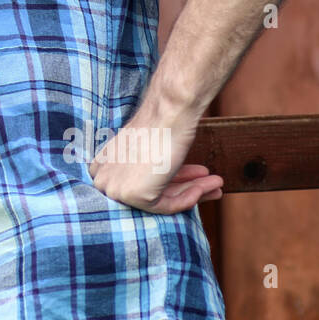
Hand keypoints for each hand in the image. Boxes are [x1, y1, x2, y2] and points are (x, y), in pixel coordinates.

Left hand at [86, 96, 222, 213]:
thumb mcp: (146, 151)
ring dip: (194, 191)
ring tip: (217, 184)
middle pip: (149, 192)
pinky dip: (188, 197)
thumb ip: (146, 170)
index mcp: (101, 166)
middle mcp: (102, 179)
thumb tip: (160, 184)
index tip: (191, 180)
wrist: (168, 113)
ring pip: (160, 199)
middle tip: (209, 184)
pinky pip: (166, 206)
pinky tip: (205, 186)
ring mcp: (115, 189)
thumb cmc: (159, 124)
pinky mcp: (133, 196)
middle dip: (184, 188)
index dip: (168, 182)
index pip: (137, 183)